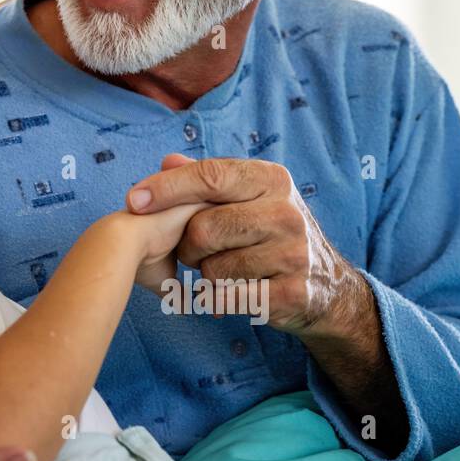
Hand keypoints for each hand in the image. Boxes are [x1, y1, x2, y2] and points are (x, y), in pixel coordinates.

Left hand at [126, 153, 363, 335]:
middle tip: (195, 251)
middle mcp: (286, 212)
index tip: (133, 200)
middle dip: (188, 245)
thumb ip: (208, 179)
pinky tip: (230, 292)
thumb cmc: (271, 232)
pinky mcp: (292, 293)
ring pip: (213, 268)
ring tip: (224, 269)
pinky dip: (217, 298)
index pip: (211, 176)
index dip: (167, 188)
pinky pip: (228, 298)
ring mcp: (293, 254)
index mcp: (272, 179)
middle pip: (204, 228)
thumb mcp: (248, 196)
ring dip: (206, 274)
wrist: (327, 285)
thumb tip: (167, 161)